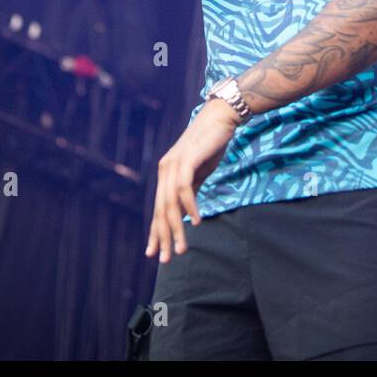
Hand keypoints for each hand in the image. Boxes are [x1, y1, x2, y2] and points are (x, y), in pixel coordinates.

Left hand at [145, 98, 241, 263]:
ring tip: (181, 249)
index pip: (158, 209)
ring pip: (170, 204)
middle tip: (165, 260)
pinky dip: (189, 207)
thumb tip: (185, 213)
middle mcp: (166, 170)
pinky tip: (195, 222)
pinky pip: (185, 189)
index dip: (155, 232)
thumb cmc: (211, 144)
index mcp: (166, 174)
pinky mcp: (187, 159)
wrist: (221, 117)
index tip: (154, 253)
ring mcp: (174, 164)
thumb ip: (190, 190)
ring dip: (175, 229)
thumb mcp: (199, 172)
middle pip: (160, 210)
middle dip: (162, 237)